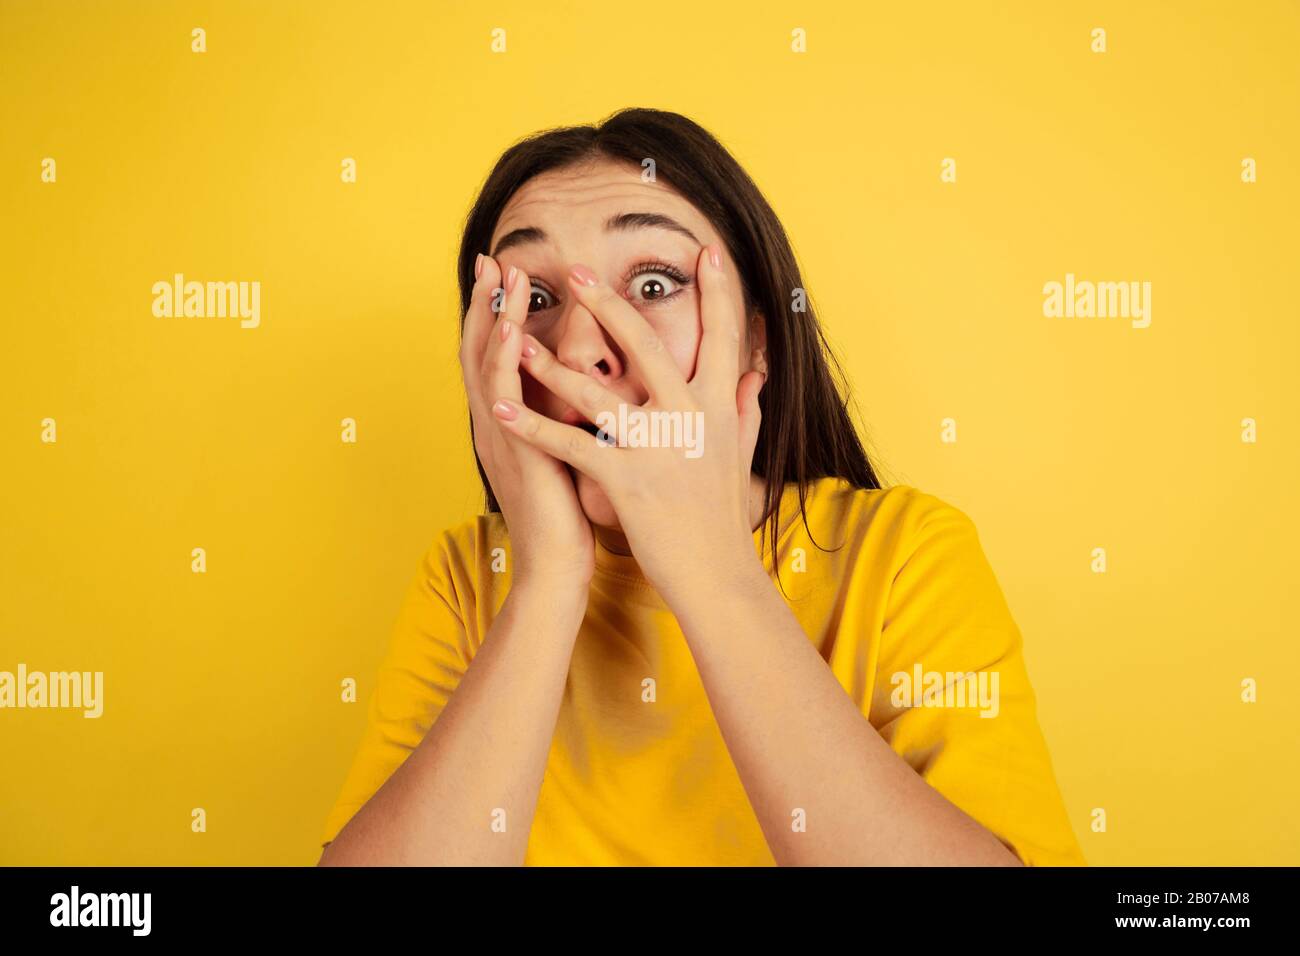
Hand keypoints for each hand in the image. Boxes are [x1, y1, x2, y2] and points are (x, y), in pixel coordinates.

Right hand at [461, 254, 593, 592]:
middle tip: (491, 257)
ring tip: (500, 275)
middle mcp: (501, 423)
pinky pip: (504, 400)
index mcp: (518, 420)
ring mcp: (502, 437)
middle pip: (483, 349)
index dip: (505, 312)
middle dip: (487, 302)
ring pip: (486, 365)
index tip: (515, 271)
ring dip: (491, 317)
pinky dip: (501, 360)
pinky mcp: (514, 453)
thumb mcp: (577, 452)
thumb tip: (609, 386)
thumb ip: (582, 416)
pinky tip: (509, 329)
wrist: (559, 567)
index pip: (506, 354)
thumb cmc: (573, 513)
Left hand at [489, 245, 765, 602]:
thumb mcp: (740, 454)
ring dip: (550, 363)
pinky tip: (497, 410)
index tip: (705, 251)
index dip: (716, 291)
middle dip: (609, 304)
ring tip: (516, 339)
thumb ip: (745, 409)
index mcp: (719, 406)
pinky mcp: (626, 479)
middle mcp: (690, 417)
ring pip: (596, 392)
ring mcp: (656, 447)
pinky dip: (531, 426)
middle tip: (577, 271)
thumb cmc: (723, 514)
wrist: (717, 573)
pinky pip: (570, 445)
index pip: (722, 335)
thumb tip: (755, 374)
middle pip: (646, 345)